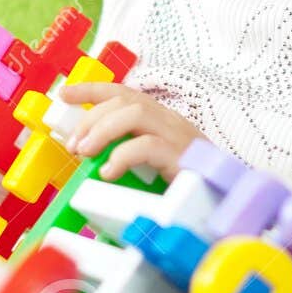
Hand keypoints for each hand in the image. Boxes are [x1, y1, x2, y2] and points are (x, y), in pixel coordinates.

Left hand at [59, 82, 205, 181]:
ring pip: (135, 113)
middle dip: (92, 118)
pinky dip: (122, 156)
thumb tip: (92, 159)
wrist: (227, 202)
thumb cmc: (188, 186)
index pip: (124, 93)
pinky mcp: (183, 158)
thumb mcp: (153, 166)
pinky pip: (148, 146)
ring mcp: (179, 137)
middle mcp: (170, 122)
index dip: (92, 90)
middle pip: (126, 100)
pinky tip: (109, 172)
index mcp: (161, 120)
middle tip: (74, 145)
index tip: (65, 94)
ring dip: (102, 130)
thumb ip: (128, 155)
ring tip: (86, 153)